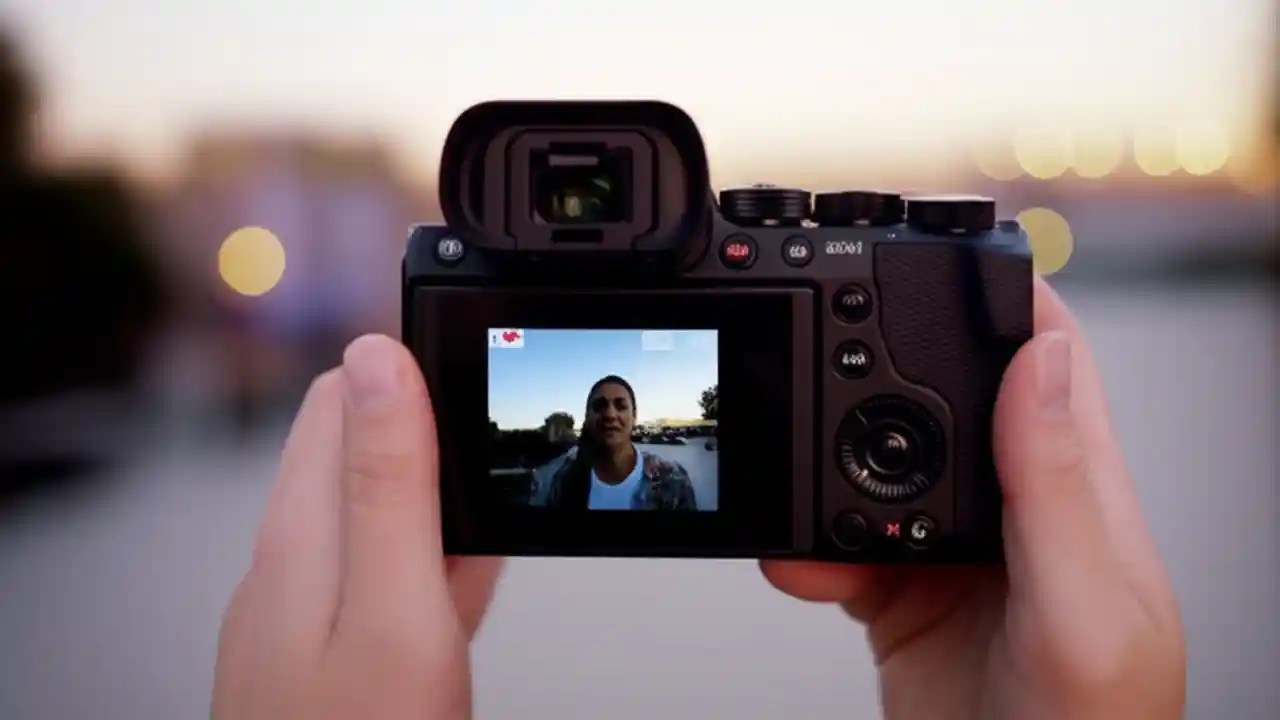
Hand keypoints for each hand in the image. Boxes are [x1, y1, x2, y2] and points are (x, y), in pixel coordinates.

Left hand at [212, 335, 502, 719]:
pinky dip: (430, 555)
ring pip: (375, 514)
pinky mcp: (326, 653)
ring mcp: (303, 612)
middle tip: (496, 429)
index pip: (341, 396)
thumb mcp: (394, 610)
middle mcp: (291, 563)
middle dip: (428, 425)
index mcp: (302, 534)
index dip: (412, 370)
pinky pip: (380, 577)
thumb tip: (375, 358)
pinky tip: (468, 566)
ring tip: (497, 488)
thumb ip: (388, 488)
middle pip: (357, 450)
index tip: (474, 372)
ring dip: (433, 489)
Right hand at [762, 277, 1185, 718]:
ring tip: (791, 479)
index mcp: (1073, 490)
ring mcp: (947, 547)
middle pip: (936, 395)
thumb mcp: (1085, 612)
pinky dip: (801, 549)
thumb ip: (1059, 488)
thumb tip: (1041, 359)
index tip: (935, 254)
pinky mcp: (896, 592)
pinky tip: (796, 565)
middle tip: (817, 348)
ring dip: (819, 469)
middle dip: (875, 369)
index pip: (1044, 358)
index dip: (997, 297)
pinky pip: (832, 542)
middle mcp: (1010, 506)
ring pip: (867, 463)